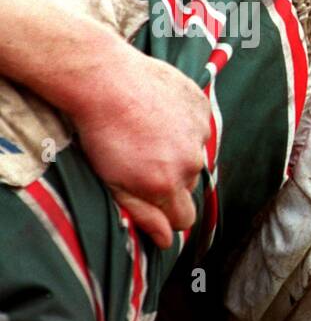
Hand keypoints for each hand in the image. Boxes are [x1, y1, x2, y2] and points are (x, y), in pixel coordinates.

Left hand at [69, 41, 211, 249]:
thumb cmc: (99, 131)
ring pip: (194, 153)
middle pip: (189, 185)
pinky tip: (158, 113)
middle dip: (172, 178)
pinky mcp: (202, 107)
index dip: (169, 215)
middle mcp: (190, 162)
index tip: (154, 201)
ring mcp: (199, 133)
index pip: (185, 218)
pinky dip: (183, 123)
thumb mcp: (112, 182)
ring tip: (148, 132)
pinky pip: (198, 125)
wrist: (103, 78)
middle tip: (143, 159)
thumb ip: (142, 214)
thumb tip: (166, 242)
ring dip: (178, 149)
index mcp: (167, 185)